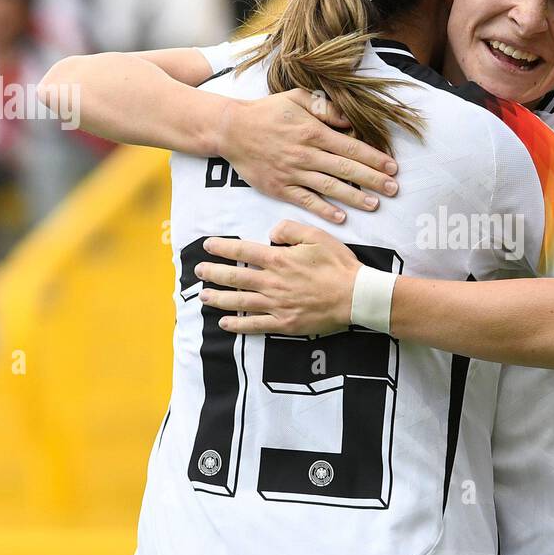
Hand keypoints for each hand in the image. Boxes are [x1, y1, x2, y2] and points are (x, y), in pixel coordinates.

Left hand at [195, 221, 359, 334]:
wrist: (355, 295)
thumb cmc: (339, 264)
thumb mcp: (317, 236)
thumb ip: (290, 229)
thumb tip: (270, 232)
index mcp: (279, 259)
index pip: (243, 251)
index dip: (222, 248)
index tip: (207, 245)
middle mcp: (272, 282)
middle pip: (234, 277)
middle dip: (213, 273)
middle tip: (199, 271)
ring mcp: (276, 305)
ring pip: (239, 301)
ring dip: (218, 298)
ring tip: (203, 296)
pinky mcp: (284, 323)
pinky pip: (255, 325)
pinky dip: (237, 324)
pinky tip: (224, 323)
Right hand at [215, 89, 398, 224]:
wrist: (231, 130)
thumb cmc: (268, 112)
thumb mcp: (297, 98)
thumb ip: (325, 107)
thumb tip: (350, 120)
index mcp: (313, 131)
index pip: (351, 148)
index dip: (374, 158)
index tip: (392, 166)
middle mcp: (306, 153)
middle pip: (346, 169)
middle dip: (373, 180)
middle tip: (394, 188)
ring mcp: (292, 172)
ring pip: (330, 187)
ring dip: (354, 197)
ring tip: (375, 205)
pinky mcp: (280, 188)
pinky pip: (306, 201)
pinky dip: (324, 210)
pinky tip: (341, 217)